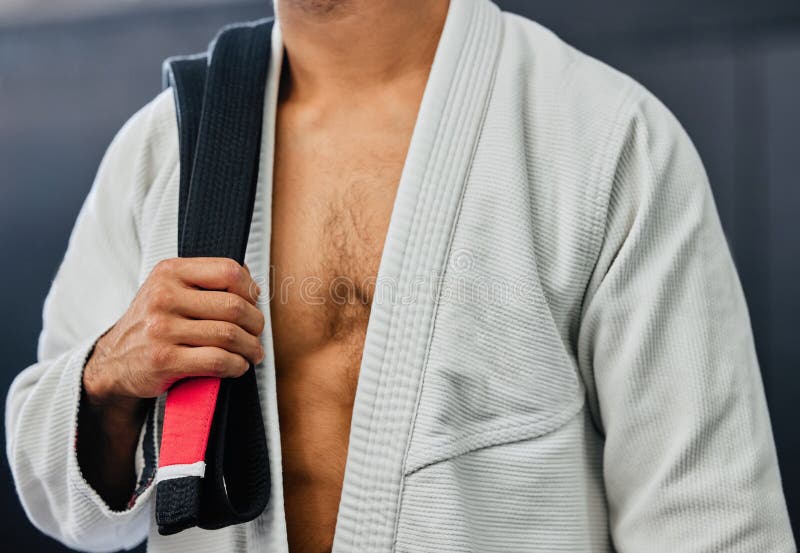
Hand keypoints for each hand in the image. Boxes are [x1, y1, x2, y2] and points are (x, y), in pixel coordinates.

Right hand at [83, 257, 265, 411]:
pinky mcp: (164, 360)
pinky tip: (237, 366)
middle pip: (234, 306)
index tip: (253, 303)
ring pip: (229, 335)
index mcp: (169, 272)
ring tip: (252, 352)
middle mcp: (163, 297)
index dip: (250, 289)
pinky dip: (236, 365)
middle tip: (256, 333)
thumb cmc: (152, 324)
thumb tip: (252, 284)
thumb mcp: (168, 289)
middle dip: (255, 323)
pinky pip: (217, 361)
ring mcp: (162, 329)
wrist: (113, 361)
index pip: (228, 271)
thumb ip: (204, 281)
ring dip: (250, 347)